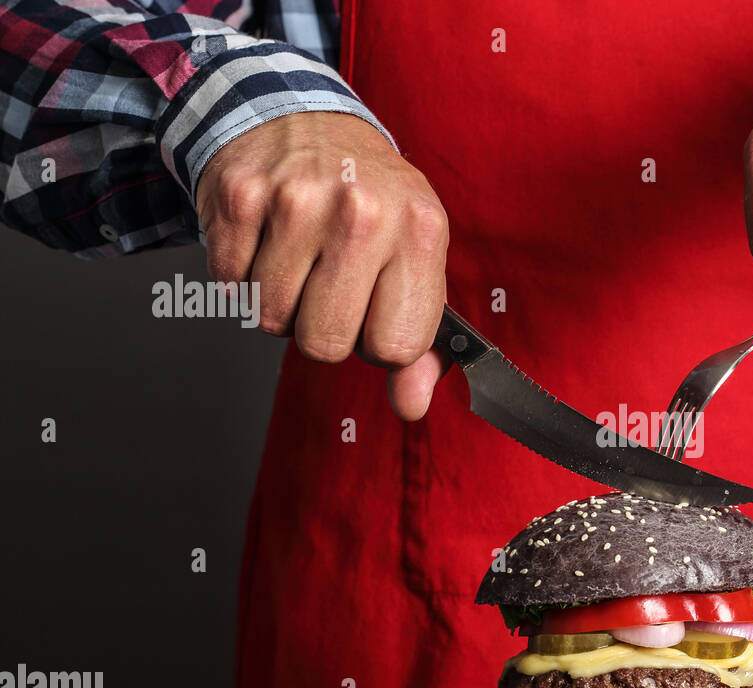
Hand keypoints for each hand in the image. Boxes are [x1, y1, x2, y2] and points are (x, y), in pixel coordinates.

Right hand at [196, 112, 449, 420]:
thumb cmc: (370, 200)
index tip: (376, 317)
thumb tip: (412, 404)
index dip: (380, 346)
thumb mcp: (416, 260)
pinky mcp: (240, 195)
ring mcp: (297, 199)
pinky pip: (230, 285)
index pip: (397, 346)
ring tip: (300, 263)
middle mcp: (363, 212)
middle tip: (331, 292)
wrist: (305, 117)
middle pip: (325, 343)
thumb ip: (422, 344)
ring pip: (270, 321)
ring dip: (281, 306)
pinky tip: (267, 242)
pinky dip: (243, 277)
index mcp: (421, 230)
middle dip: (324, 334)